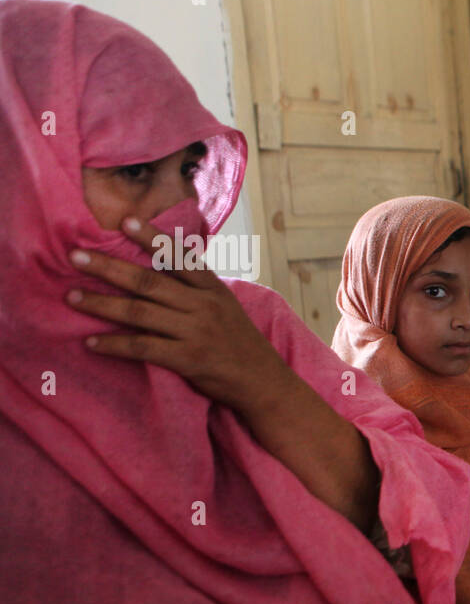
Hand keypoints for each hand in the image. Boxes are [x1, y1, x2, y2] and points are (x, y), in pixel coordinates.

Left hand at [68, 214, 291, 412]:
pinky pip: (143, 348)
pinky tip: (92, 343)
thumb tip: (162, 268)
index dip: (151, 238)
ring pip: (140, 313)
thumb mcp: (226, 307)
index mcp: (213, 289)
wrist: (263, 381)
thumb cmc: (239, 342)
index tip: (124, 222)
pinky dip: (115, 345)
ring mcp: (195, 332)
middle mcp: (203, 306)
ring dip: (101, 304)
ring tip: (71, 297)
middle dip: (108, 268)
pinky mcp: (188, 359)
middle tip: (76, 257)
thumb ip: (197, 289)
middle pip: (149, 282)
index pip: (179, 257)